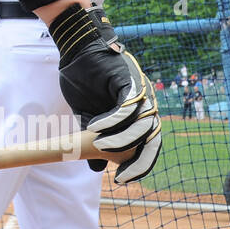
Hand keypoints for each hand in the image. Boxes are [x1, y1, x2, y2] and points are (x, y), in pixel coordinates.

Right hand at [50, 5, 161, 183]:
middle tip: (122, 174)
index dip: (140, 164)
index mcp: (139, 114)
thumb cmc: (84, 80)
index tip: (123, 179)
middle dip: (139, 159)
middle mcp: (146, 104)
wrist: (77, 49)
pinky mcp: (130, 80)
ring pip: (141, 125)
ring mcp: (141, 92)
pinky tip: (95, 126)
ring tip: (99, 145)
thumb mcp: (87, 116)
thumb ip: (94, 138)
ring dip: (121, 139)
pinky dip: (113, 120)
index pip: (148, 144)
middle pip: (152, 138)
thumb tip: (96, 168)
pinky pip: (128, 107)